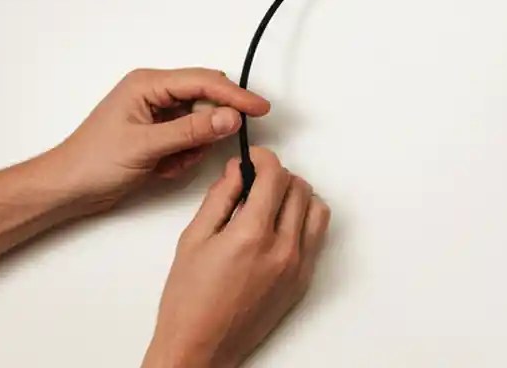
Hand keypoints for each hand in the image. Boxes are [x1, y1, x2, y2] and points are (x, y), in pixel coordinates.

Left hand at [45, 68, 270, 211]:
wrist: (66, 190)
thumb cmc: (94, 162)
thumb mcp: (146, 146)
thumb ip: (191, 130)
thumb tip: (232, 117)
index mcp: (148, 84)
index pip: (204, 81)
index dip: (235, 95)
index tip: (261, 109)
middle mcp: (155, 93)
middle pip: (206, 100)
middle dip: (208, 127)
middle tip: (197, 149)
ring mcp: (157, 114)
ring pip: (201, 122)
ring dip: (194, 146)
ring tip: (168, 163)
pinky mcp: (159, 134)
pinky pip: (190, 139)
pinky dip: (184, 156)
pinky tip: (162, 168)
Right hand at [144, 149, 330, 367]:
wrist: (200, 348)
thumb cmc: (188, 300)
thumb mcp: (193, 239)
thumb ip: (219, 198)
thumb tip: (237, 169)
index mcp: (252, 235)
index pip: (275, 176)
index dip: (264, 158)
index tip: (253, 157)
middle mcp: (283, 249)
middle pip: (299, 188)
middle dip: (277, 176)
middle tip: (255, 182)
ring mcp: (298, 266)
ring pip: (316, 209)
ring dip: (296, 197)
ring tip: (271, 203)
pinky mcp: (303, 281)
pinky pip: (317, 236)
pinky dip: (304, 221)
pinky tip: (281, 226)